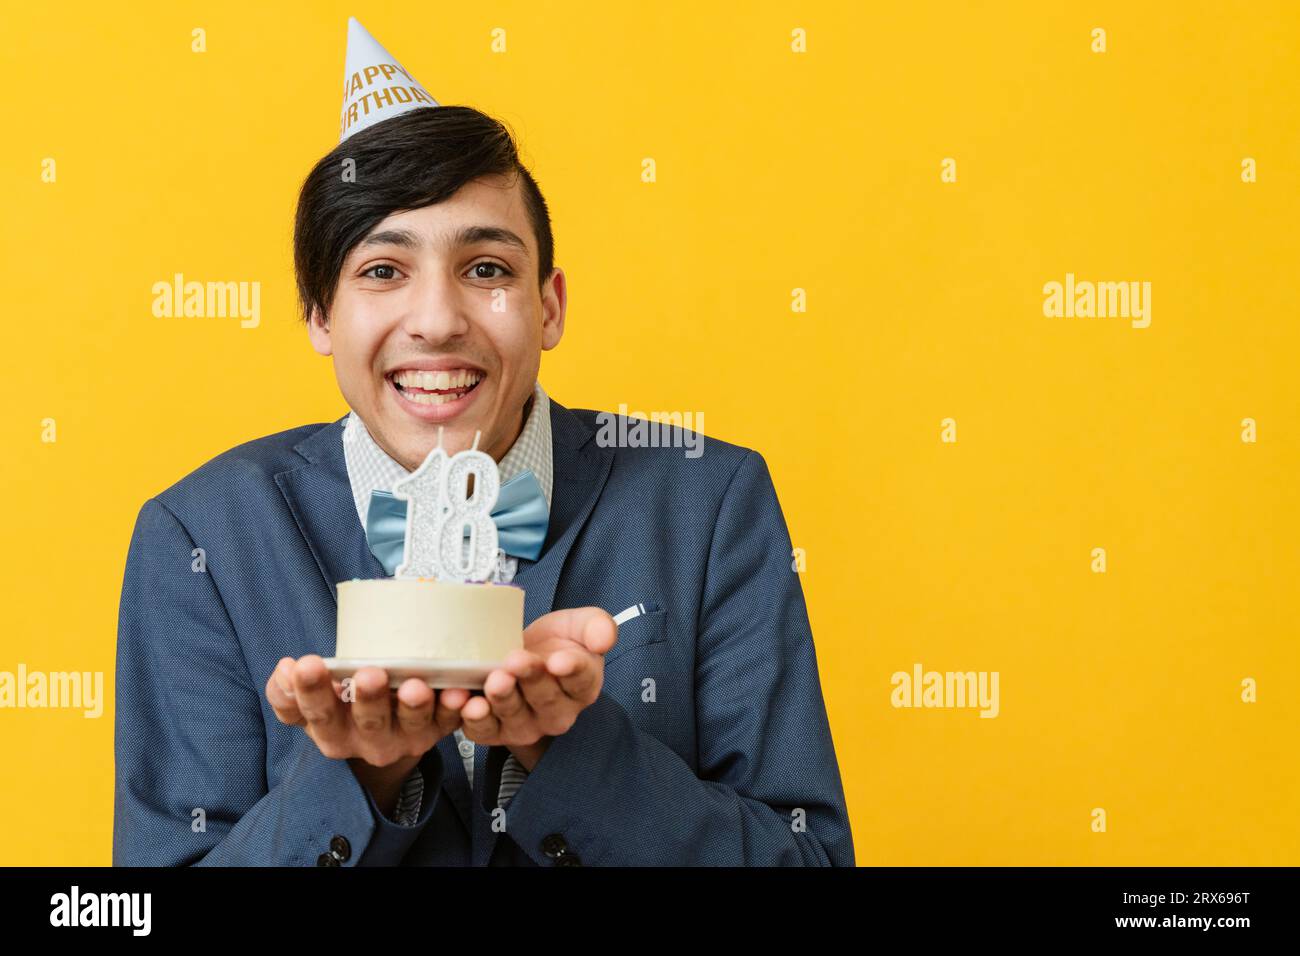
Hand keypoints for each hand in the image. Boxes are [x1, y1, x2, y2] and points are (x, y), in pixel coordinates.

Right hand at [266, 656, 469, 813]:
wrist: (383, 734)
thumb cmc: (343, 708)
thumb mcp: (309, 704)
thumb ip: (288, 692)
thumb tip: (285, 670)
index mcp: (333, 733)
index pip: (318, 714)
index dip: (311, 691)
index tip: (306, 664)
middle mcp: (369, 742)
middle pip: (369, 722)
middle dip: (369, 698)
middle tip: (368, 674)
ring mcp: (406, 738)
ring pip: (413, 723)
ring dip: (415, 705)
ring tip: (415, 686)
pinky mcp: (437, 731)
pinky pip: (450, 721)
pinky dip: (454, 708)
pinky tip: (458, 693)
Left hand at [459, 607, 617, 767]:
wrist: (520, 655)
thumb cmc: (554, 644)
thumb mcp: (579, 625)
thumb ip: (596, 626)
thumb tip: (603, 638)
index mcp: (581, 685)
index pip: (580, 679)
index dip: (570, 669)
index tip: (559, 660)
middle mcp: (556, 712)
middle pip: (545, 698)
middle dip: (530, 679)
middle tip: (516, 660)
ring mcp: (525, 724)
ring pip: (514, 717)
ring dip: (502, 700)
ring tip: (493, 681)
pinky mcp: (495, 731)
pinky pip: (484, 731)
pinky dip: (472, 719)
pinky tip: (466, 703)